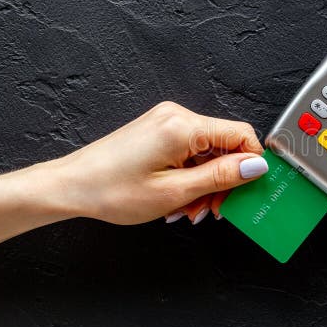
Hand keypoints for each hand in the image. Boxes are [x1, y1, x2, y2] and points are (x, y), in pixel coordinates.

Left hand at [53, 101, 266, 224]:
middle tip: (213, 210)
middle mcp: (176, 117)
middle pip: (225, 145)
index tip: (247, 190)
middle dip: (224, 181)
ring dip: (206, 183)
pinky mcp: (159, 131)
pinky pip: (190, 151)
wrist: (70, 186)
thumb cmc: (111, 190)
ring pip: (208, 152)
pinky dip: (191, 176)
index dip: (251, 164)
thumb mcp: (175, 192)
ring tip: (189, 210)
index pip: (241, 134)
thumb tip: (256, 166)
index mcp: (183, 126)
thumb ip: (221, 176)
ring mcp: (166, 122)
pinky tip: (179, 199)